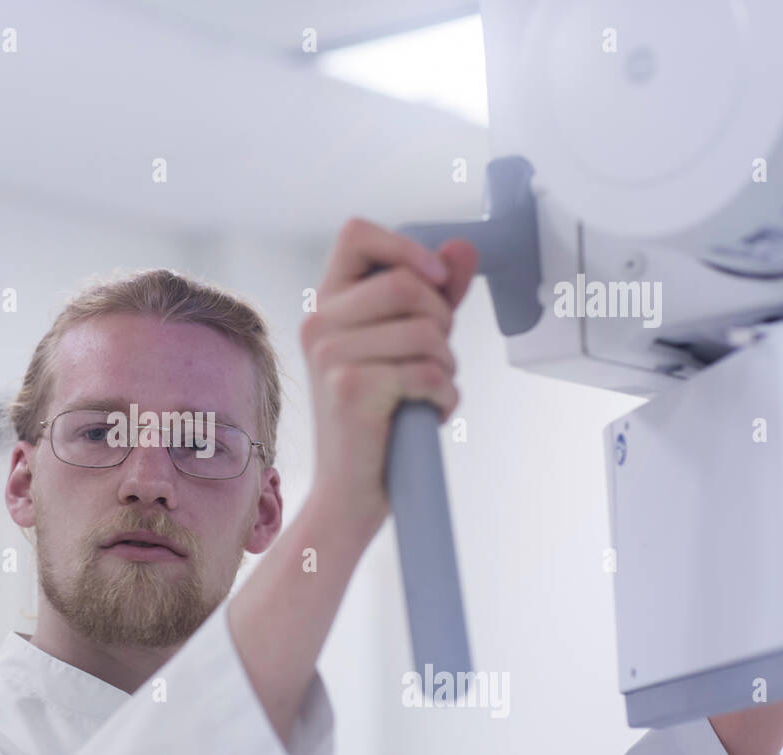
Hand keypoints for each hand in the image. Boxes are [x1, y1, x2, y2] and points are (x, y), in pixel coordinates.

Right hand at [302, 217, 477, 533]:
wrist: (350, 492)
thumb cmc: (379, 419)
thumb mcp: (405, 347)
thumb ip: (433, 296)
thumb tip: (463, 248)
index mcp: (326, 307)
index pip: (357, 234)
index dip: (405, 247)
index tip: (435, 281)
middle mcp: (319, 325)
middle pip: (408, 284)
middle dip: (442, 323)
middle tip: (434, 360)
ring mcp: (330, 356)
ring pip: (427, 332)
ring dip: (447, 367)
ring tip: (428, 394)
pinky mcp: (351, 389)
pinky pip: (430, 373)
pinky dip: (446, 398)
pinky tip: (428, 415)